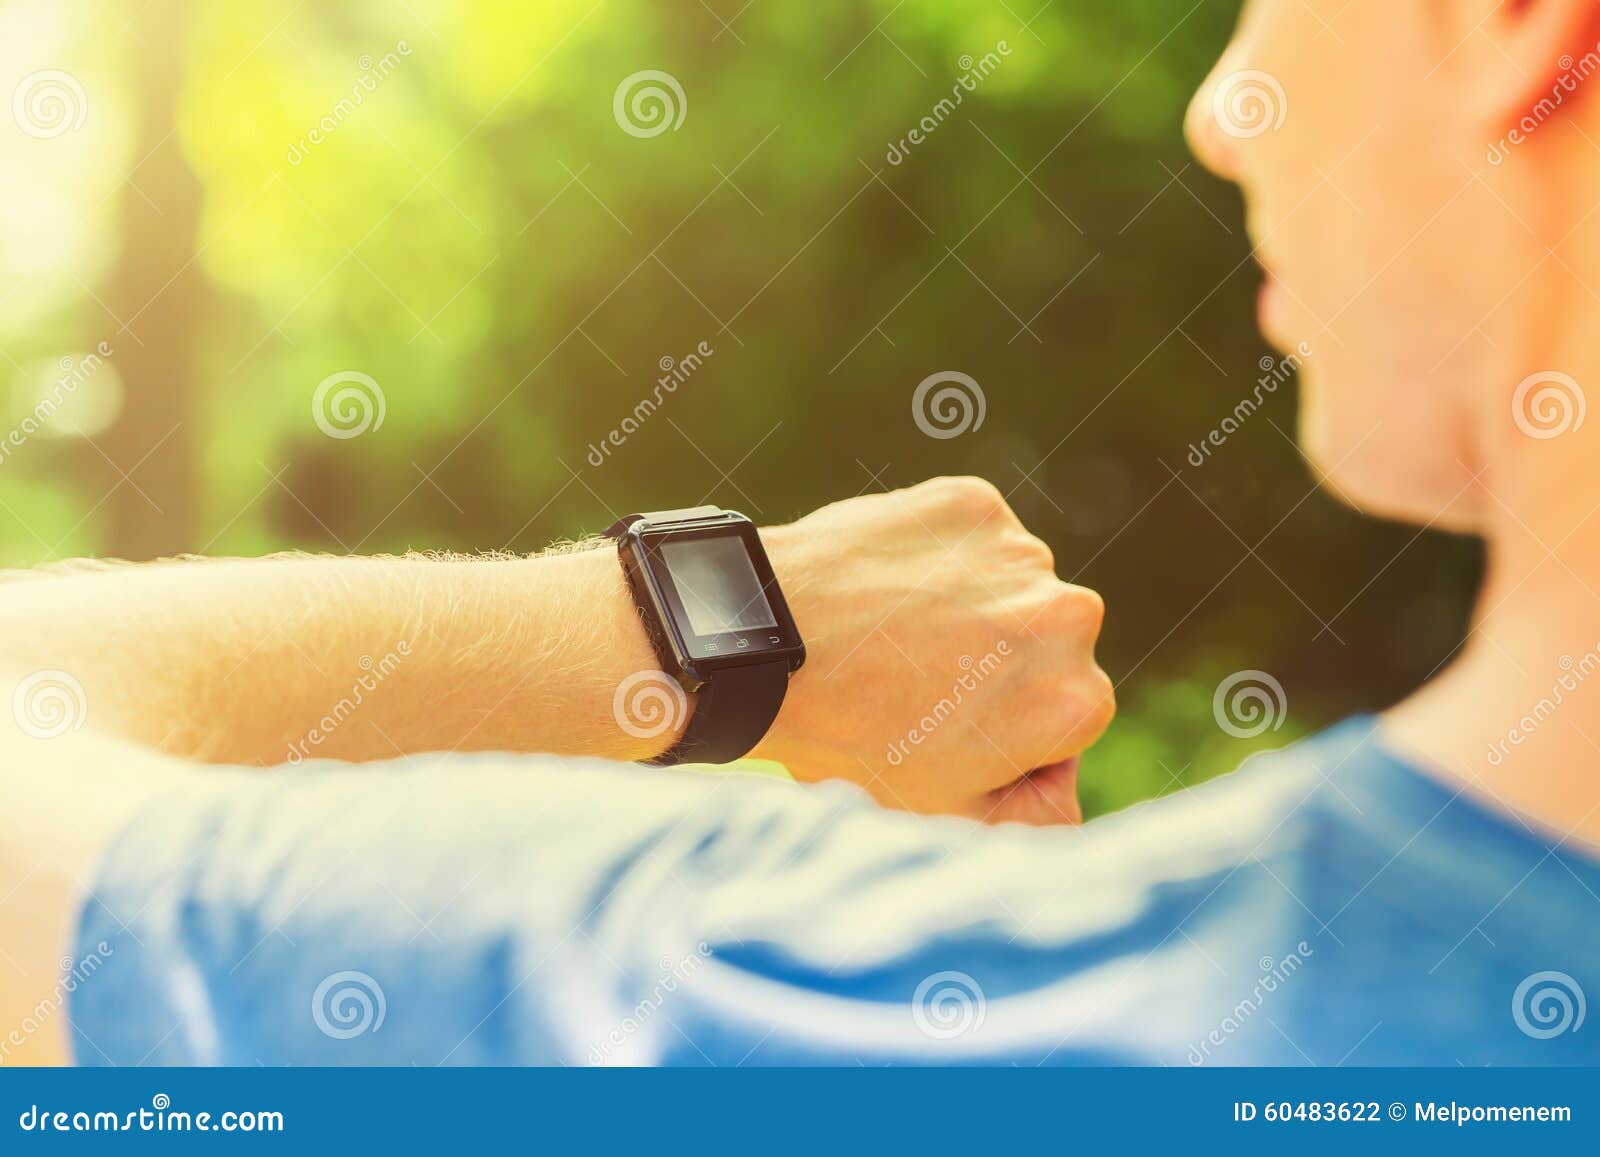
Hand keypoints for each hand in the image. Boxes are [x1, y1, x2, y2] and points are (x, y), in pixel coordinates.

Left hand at [753, 476, 1113, 823]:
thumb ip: (1033, 820)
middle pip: (1043, 646)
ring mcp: (1022, 553)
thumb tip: (1065, 801)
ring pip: (1008, 587)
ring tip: (892, 636)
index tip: (945, 729)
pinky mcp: (973, 503)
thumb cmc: (852, 741)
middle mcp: (1071, 617)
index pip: (1064, 716)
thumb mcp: (948, 812)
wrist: (769, 647)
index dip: (1005, 729)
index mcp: (1079, 700)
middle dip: (994, 665)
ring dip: (966, 607)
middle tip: (913, 684)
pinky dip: (936, 557)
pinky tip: (885, 587)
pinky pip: (969, 537)